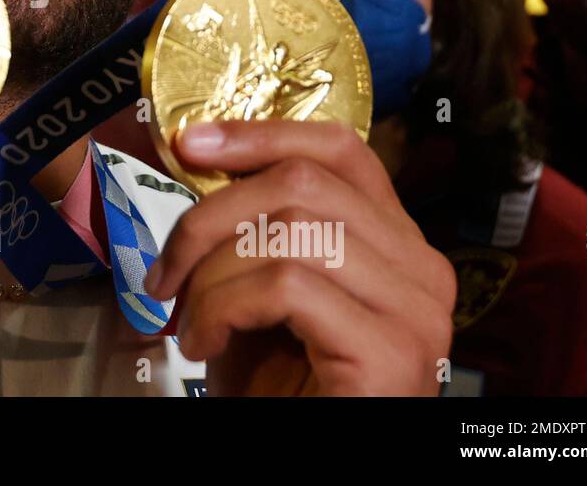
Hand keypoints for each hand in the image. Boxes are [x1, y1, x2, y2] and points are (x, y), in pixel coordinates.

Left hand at [144, 120, 455, 395]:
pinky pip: (285, 285)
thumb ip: (252, 231)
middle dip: (210, 217)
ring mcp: (415, 310)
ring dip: (211, 273)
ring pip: (290, 231)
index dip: (262, 134)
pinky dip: (222, 308)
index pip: (340, 151)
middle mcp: (421, 268)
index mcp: (395, 243)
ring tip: (187, 320)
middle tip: (166, 271)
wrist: (308, 461)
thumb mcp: (260, 292)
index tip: (192, 143)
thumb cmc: (282, 388)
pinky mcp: (392, 351)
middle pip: (303, 183)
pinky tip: (205, 345)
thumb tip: (198, 158)